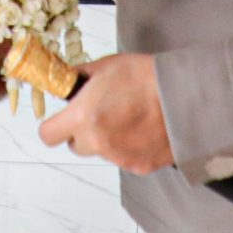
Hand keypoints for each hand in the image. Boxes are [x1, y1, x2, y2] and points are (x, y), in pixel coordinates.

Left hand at [37, 52, 173, 174]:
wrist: (184, 96)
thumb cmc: (145, 77)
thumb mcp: (106, 66)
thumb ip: (81, 77)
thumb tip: (69, 80)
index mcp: (82, 117)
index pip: (48, 135)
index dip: (53, 127)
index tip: (62, 119)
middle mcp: (97, 142)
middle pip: (75, 145)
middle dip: (82, 132)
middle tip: (100, 114)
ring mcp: (118, 158)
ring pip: (101, 152)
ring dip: (107, 139)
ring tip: (129, 118)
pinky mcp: (139, 166)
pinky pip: (124, 158)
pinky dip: (129, 148)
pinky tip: (144, 129)